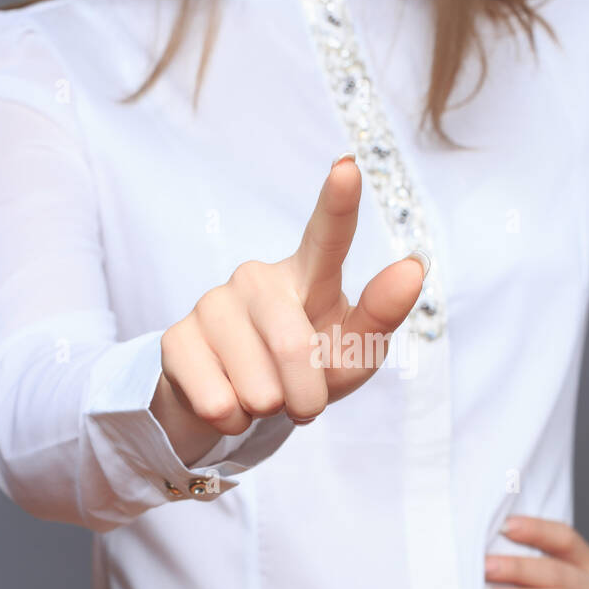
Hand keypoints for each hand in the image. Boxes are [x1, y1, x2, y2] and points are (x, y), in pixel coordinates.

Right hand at [150, 155, 425, 463]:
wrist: (235, 406)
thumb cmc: (304, 373)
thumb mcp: (351, 353)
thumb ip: (381, 315)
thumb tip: (412, 268)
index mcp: (308, 274)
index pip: (326, 236)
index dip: (337, 203)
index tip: (348, 167)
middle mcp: (256, 278)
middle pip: (292, 348)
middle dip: (306, 397)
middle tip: (302, 406)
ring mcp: (211, 303)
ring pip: (257, 386)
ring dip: (269, 412)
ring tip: (261, 398)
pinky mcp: (175, 339)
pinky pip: (217, 401)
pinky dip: (233, 421)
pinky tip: (228, 402)